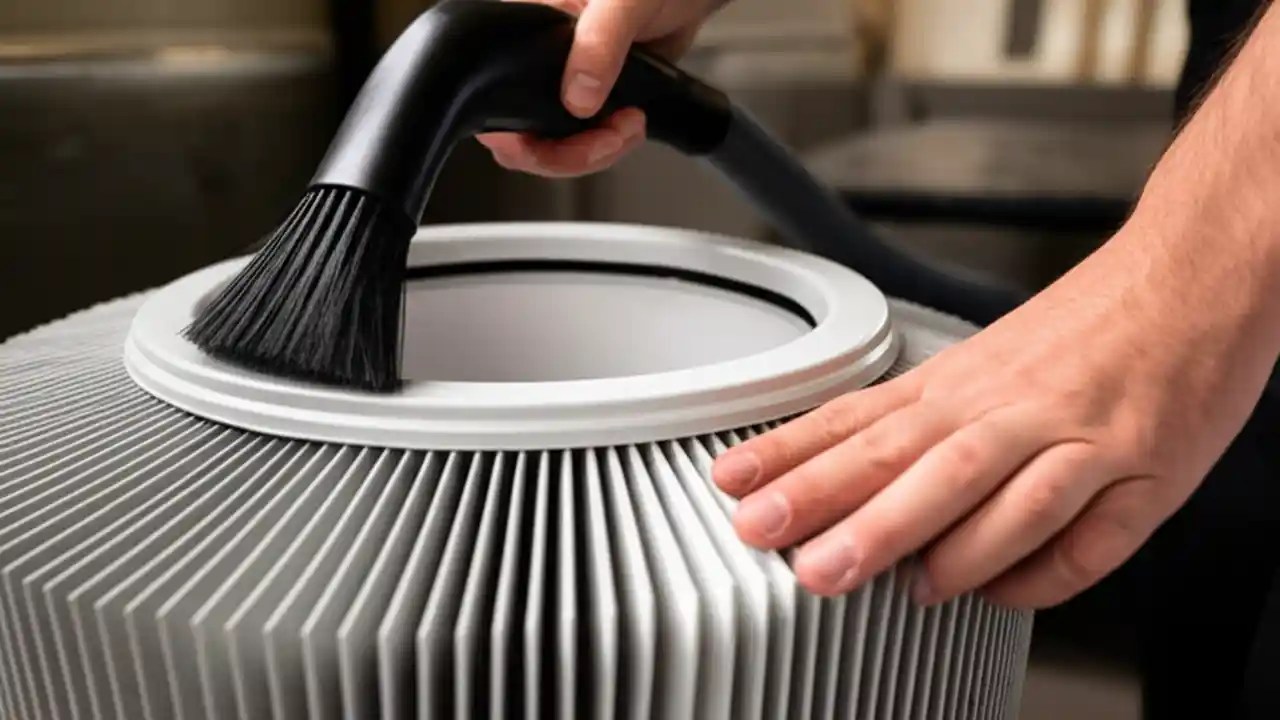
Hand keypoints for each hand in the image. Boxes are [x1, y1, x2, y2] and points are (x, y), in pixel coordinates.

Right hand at [477, 0, 721, 176]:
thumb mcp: (623, 2)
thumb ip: (599, 43)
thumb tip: (577, 100)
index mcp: (519, 24)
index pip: (486, 87)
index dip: (508, 129)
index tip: (540, 145)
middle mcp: (530, 59)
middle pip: (518, 133)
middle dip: (565, 153)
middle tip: (607, 140)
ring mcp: (557, 83)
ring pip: (551, 146)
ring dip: (594, 153)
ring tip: (629, 127)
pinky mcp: (585, 100)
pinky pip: (581, 143)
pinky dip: (607, 147)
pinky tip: (631, 126)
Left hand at [712, 229, 1275, 608]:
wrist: (1196, 274)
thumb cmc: (1088, 327)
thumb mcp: (986, 362)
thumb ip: (922, 422)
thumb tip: (844, 480)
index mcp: (964, 381)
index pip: (861, 419)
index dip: (792, 455)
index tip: (734, 486)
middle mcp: (1009, 407)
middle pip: (910, 456)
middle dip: (833, 500)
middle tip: (772, 535)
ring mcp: (1076, 437)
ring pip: (991, 492)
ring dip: (923, 537)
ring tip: (863, 575)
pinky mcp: (1143, 468)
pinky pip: (1088, 537)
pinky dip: (1041, 571)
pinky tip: (997, 595)